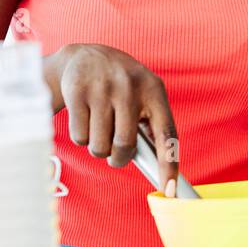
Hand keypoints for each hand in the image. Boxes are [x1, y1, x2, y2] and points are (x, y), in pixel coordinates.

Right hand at [43, 43, 178, 190]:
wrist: (87, 56)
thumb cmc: (122, 86)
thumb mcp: (143, 96)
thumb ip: (150, 126)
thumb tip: (156, 168)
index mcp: (154, 90)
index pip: (166, 133)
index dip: (169, 164)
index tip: (170, 190)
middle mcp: (130, 88)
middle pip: (124, 146)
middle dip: (118, 159)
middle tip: (115, 154)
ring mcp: (102, 88)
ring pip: (99, 146)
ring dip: (98, 148)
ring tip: (100, 128)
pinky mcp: (77, 92)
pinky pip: (79, 138)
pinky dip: (81, 138)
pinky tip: (85, 118)